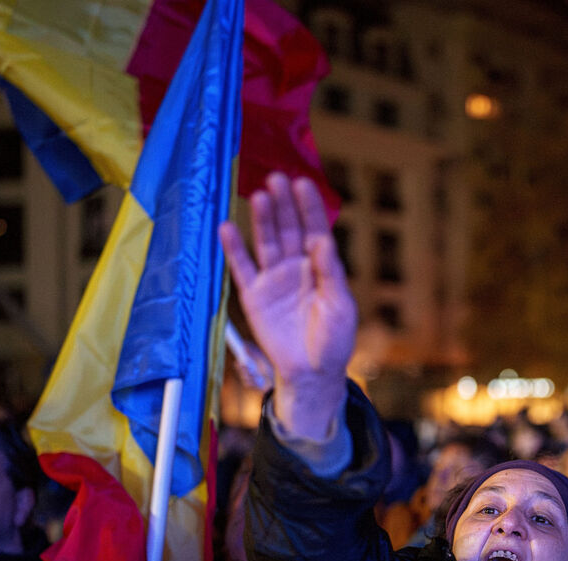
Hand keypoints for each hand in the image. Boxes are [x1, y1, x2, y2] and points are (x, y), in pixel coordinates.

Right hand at [220, 173, 355, 440]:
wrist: (312, 373)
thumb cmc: (333, 340)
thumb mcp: (340, 305)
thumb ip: (330, 272)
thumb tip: (322, 240)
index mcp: (320, 267)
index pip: (315, 230)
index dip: (309, 207)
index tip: (303, 183)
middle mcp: (296, 267)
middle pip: (289, 229)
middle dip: (284, 205)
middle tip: (277, 179)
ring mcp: (274, 280)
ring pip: (266, 242)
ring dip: (263, 220)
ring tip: (259, 195)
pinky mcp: (254, 296)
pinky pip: (242, 268)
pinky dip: (233, 249)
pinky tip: (227, 226)